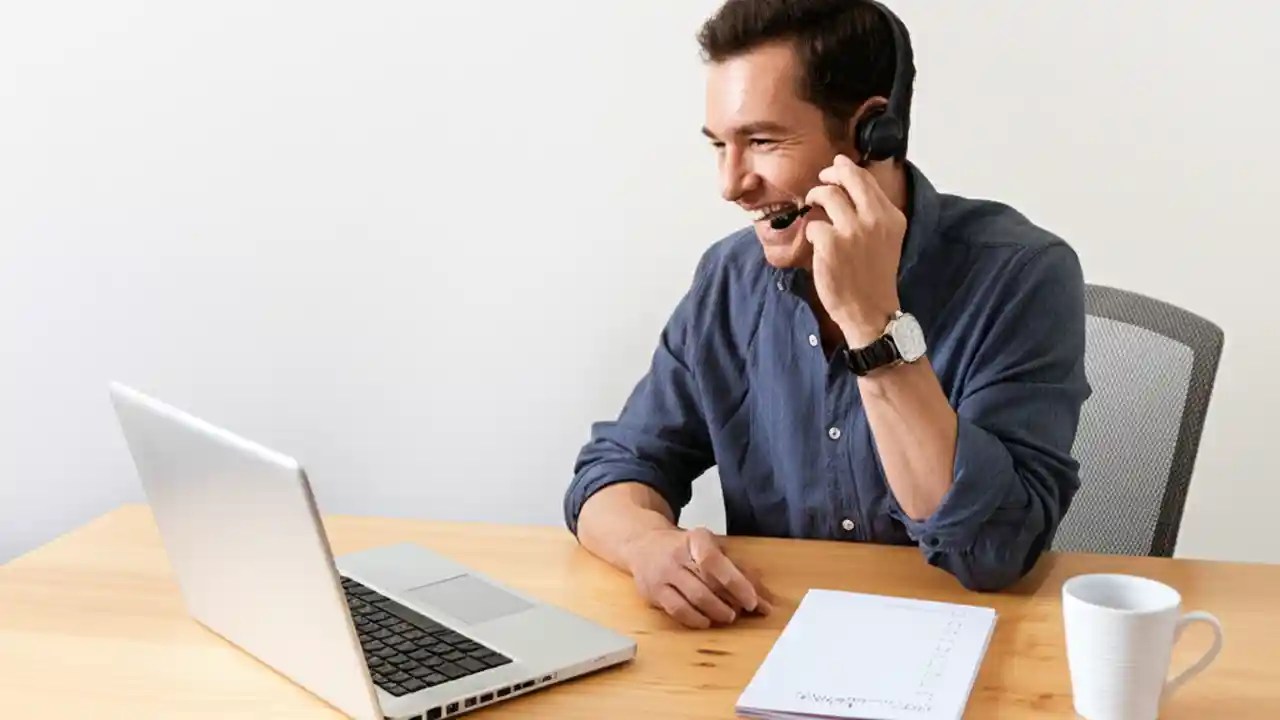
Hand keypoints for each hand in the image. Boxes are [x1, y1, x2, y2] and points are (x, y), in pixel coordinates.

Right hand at [623, 527, 773, 628]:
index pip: (716, 562)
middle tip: (741, 611)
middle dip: (728, 602)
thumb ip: (738, 571)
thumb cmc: (684, 548)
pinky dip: (695, 619)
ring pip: (693, 599)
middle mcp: (676, 554)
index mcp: (695, 538)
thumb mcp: (710, 548)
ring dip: (715, 612)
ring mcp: (662, 574)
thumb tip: (766, 602)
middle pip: (707, 584)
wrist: (642, 544)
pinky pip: (677, 610)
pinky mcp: (652, 592)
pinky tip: (706, 621)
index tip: (752, 602)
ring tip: (727, 616)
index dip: (736, 584)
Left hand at [803, 154, 907, 346]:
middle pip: (848, 177)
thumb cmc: (874, 278)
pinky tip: (817, 243)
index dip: (848, 169)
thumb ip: (874, 215)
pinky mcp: (830, 244)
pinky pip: (813, 224)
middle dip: (831, 173)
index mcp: (891, 217)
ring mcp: (852, 230)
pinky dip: (811, 231)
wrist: (870, 311)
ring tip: (811, 206)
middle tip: (821, 179)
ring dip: (815, 197)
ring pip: (827, 194)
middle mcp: (874, 218)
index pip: (867, 180)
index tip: (837, 166)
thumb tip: (850, 188)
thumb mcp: (886, 240)